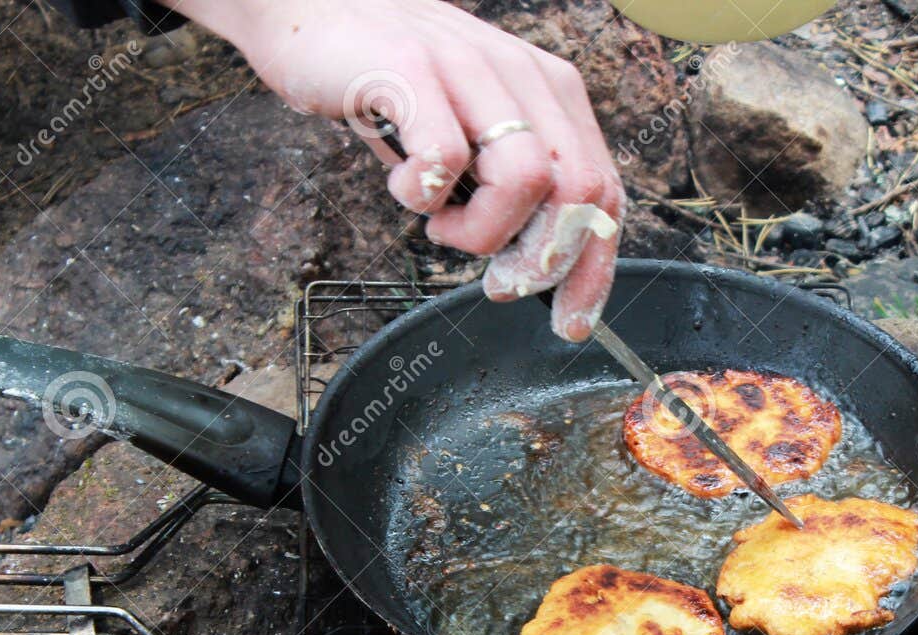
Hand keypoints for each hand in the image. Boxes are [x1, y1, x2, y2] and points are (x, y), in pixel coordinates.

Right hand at [166, 0, 623, 340]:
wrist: (312, 11)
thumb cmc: (395, 87)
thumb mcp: (472, 132)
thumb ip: (510, 185)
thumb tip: (536, 269)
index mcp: (550, 91)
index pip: (605, 191)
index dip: (594, 268)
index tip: (569, 321)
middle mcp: (521, 74)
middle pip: (580, 190)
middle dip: (544, 262)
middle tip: (501, 284)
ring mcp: (469, 68)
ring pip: (526, 178)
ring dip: (483, 232)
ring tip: (441, 228)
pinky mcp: (412, 70)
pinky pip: (444, 159)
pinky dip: (424, 197)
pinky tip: (405, 188)